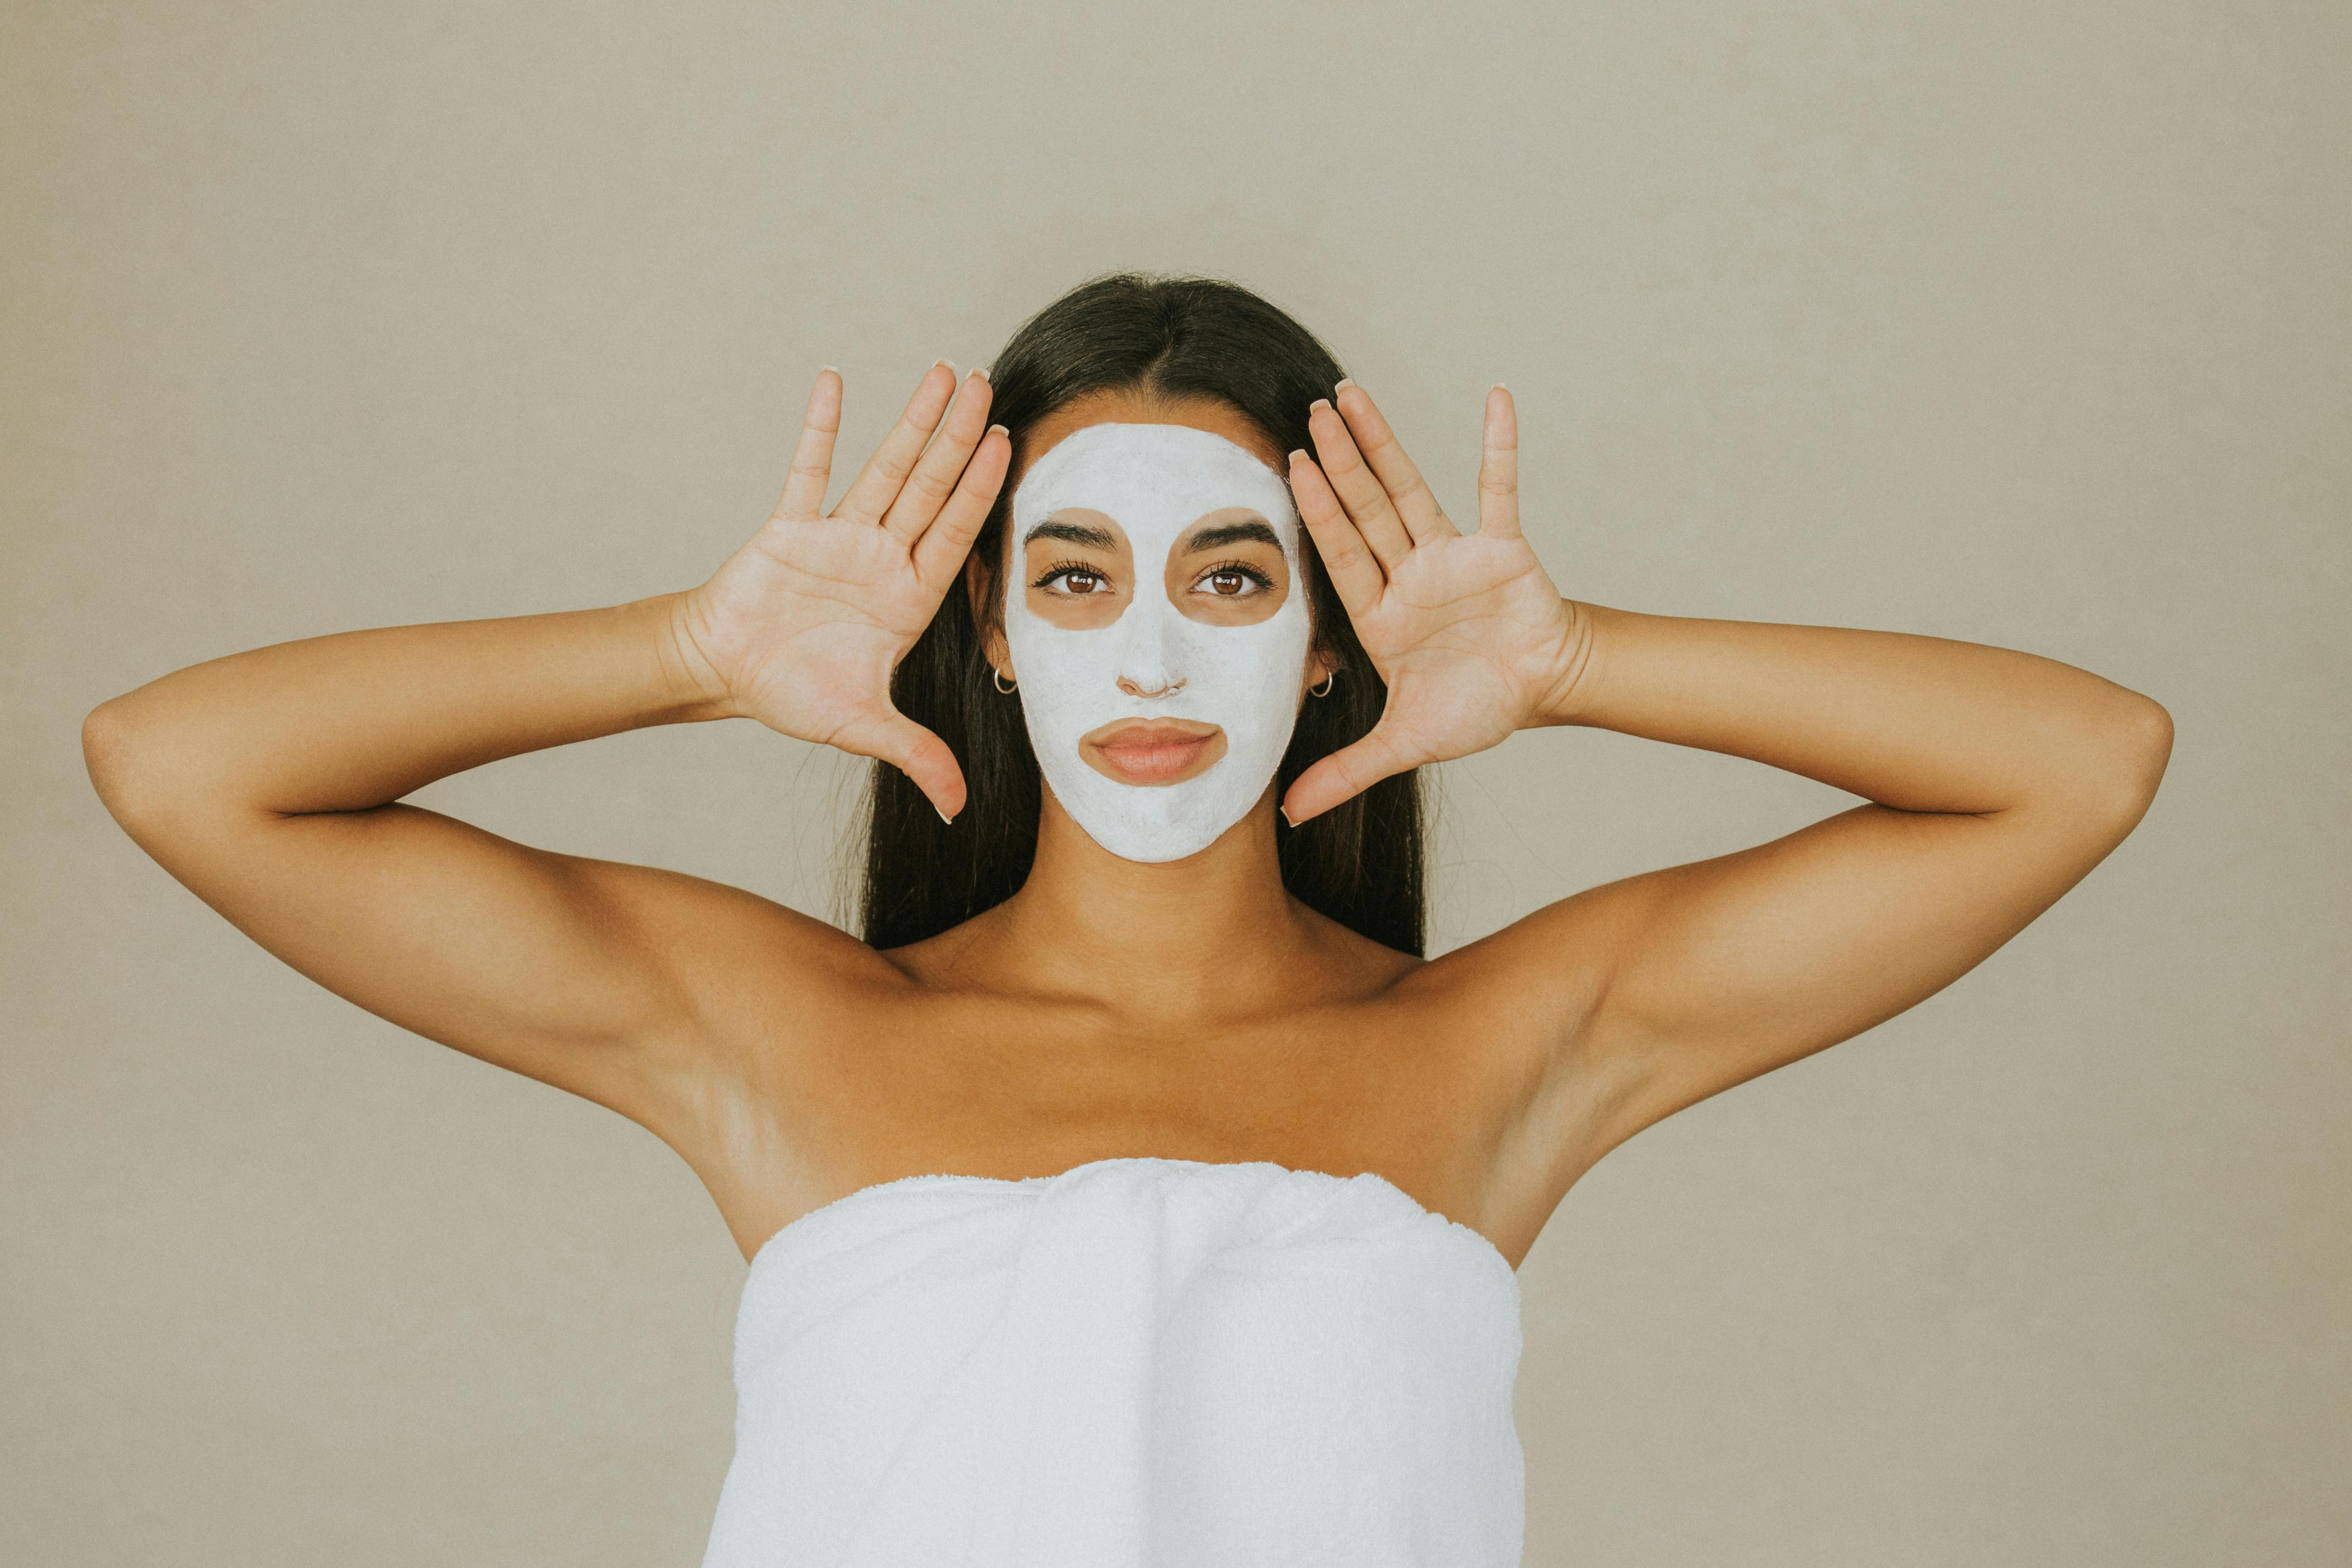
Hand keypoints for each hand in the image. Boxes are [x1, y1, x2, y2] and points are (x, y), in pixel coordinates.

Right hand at [669, 361, 1007, 820]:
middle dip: (960, 438)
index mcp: (907, 598)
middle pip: (931, 488)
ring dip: (913, 421)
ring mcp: (838, 536)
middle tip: (989, 383)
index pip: (955, 534)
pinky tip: (836, 380)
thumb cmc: (793, 693)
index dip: (982, 491)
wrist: (727, 675)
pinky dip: (821, 425)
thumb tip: (956, 809)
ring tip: (944, 370)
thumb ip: (915, 755)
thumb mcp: (863, 728)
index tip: (1010, 443)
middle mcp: (881, 557)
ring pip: (885, 468)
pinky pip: (808, 467)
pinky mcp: (789, 525)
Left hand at [1282, 381, 1586, 825]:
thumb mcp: (1404, 744)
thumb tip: (1287, 813)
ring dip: (1383, 443)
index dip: (1315, 512)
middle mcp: (1409, 575)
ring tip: (1351, 392)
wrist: (1540, 693)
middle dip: (1338, 462)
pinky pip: (1499, 488)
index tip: (1289, 466)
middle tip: (1308, 410)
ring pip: (1410, 489)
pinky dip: (1500, 445)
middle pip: (1365, 510)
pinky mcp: (1502, 548)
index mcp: (1380, 614)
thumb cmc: (1473, 707)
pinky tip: (1496, 398)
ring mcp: (1453, 556)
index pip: (1339, 554)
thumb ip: (1346, 771)